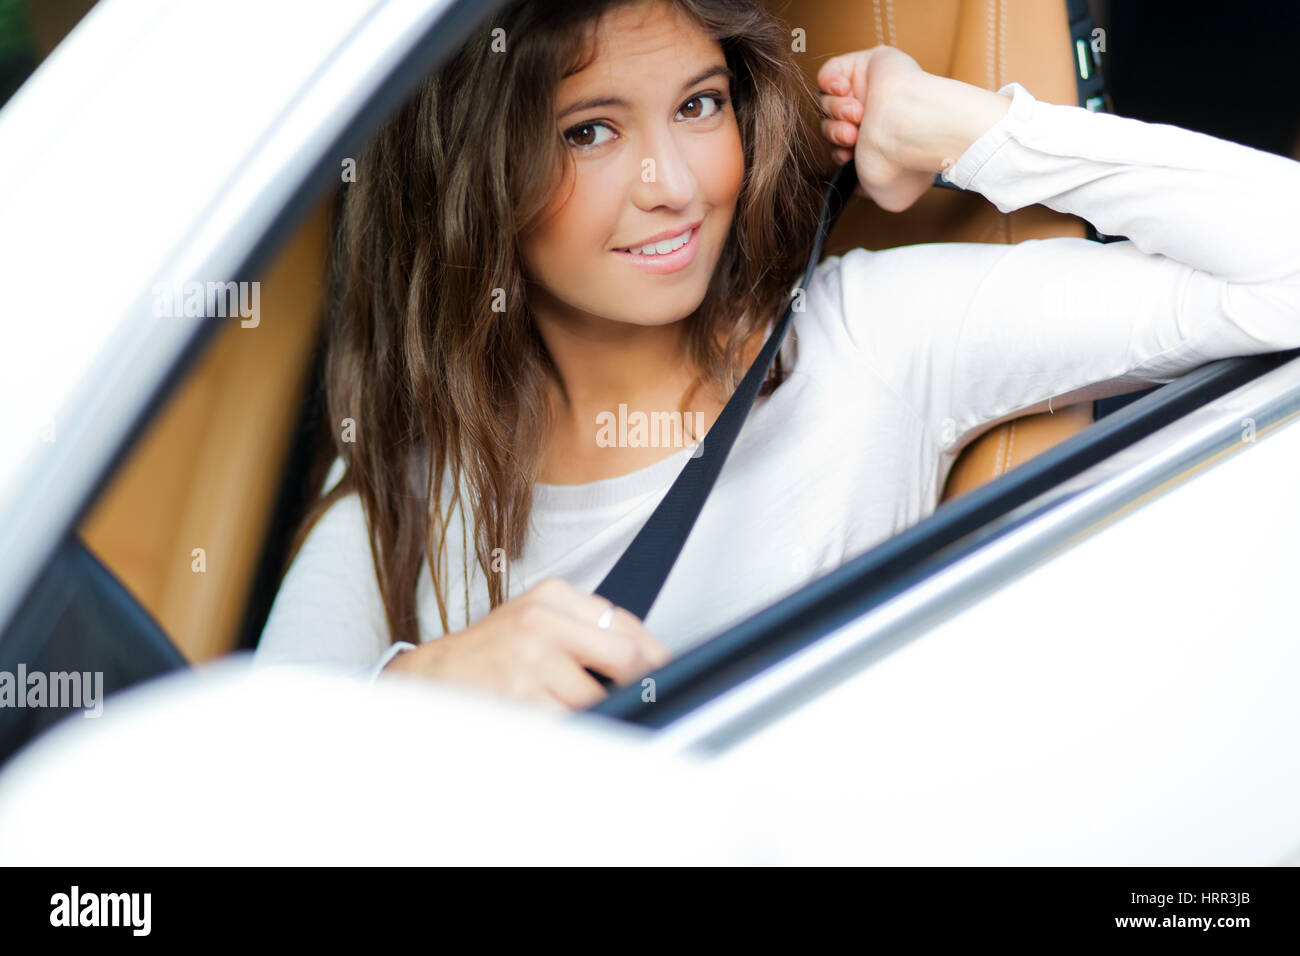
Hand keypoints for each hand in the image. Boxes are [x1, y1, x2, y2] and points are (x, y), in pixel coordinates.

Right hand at [381, 577, 670, 710]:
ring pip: (598, 698)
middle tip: (641, 698)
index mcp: (552, 595)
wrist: (432, 677)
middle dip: (639, 684)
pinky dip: (573, 727)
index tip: (663, 673)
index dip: (654, 655)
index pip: (626, 624)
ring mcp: (530, 660)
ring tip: (571, 708)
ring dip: (598, 711)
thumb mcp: (538, 621)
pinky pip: (570, 722)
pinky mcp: (520, 698)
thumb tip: (648, 658)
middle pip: (624, 658)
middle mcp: (541, 621)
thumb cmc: (492, 652)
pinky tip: (555, 720)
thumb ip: (587, 630)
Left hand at [817, 45, 933, 212]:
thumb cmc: (903, 162)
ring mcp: (870, 88)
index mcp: (880, 143)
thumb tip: (855, 185)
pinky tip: (843, 90)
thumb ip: (866, 190)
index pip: (842, 146)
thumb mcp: (887, 195)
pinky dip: (829, 82)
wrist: (910, 130)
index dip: (838, 151)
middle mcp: (875, 115)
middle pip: (831, 123)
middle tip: (852, 135)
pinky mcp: (866, 64)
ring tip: (856, 115)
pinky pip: (829, 72)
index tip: (848, 157)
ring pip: (828, 100)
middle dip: (835, 132)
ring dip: (835, 110)